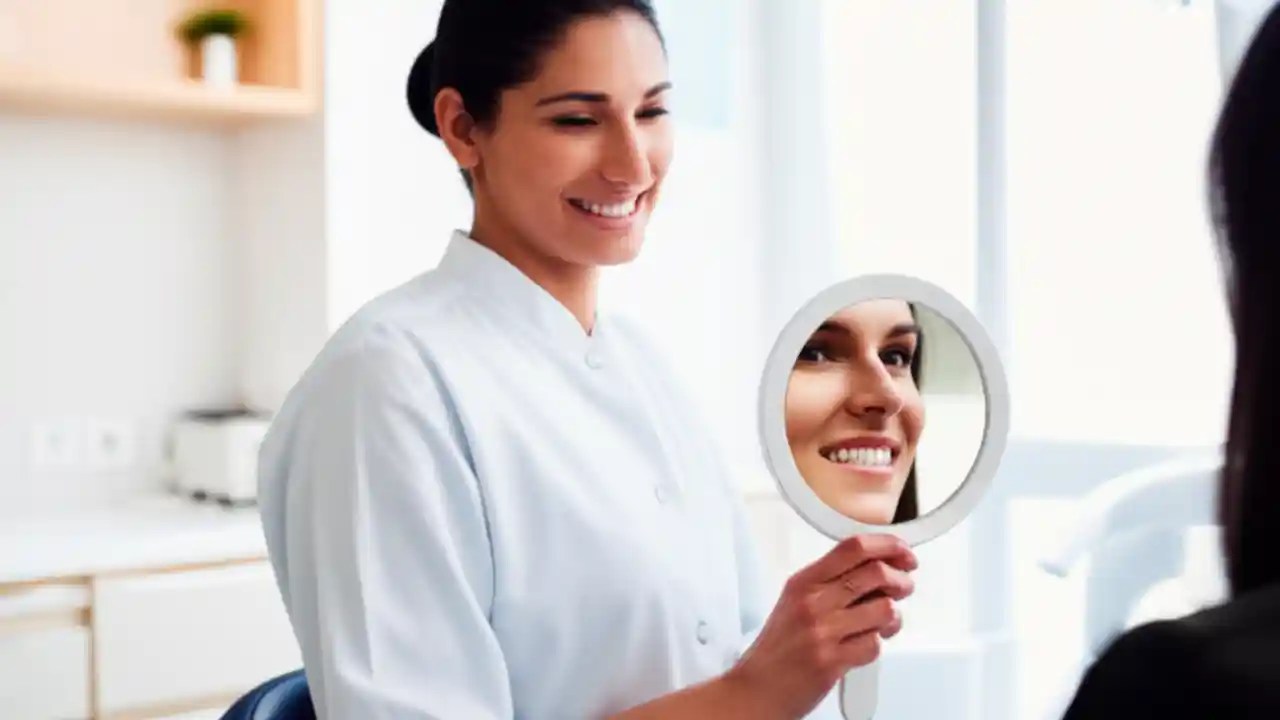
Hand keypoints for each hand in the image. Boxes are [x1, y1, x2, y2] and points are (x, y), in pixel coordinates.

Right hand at [725, 534, 916, 718]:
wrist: (757, 689)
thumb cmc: (779, 648)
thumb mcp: (795, 601)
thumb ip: (830, 583)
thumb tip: (876, 569)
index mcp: (804, 581)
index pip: (853, 547)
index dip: (887, 545)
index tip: (903, 552)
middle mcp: (813, 601)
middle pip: (876, 572)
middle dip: (901, 580)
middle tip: (903, 587)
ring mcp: (823, 631)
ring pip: (884, 608)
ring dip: (893, 616)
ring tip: (884, 623)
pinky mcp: (832, 661)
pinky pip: (875, 644)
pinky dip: (877, 645)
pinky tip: (865, 645)